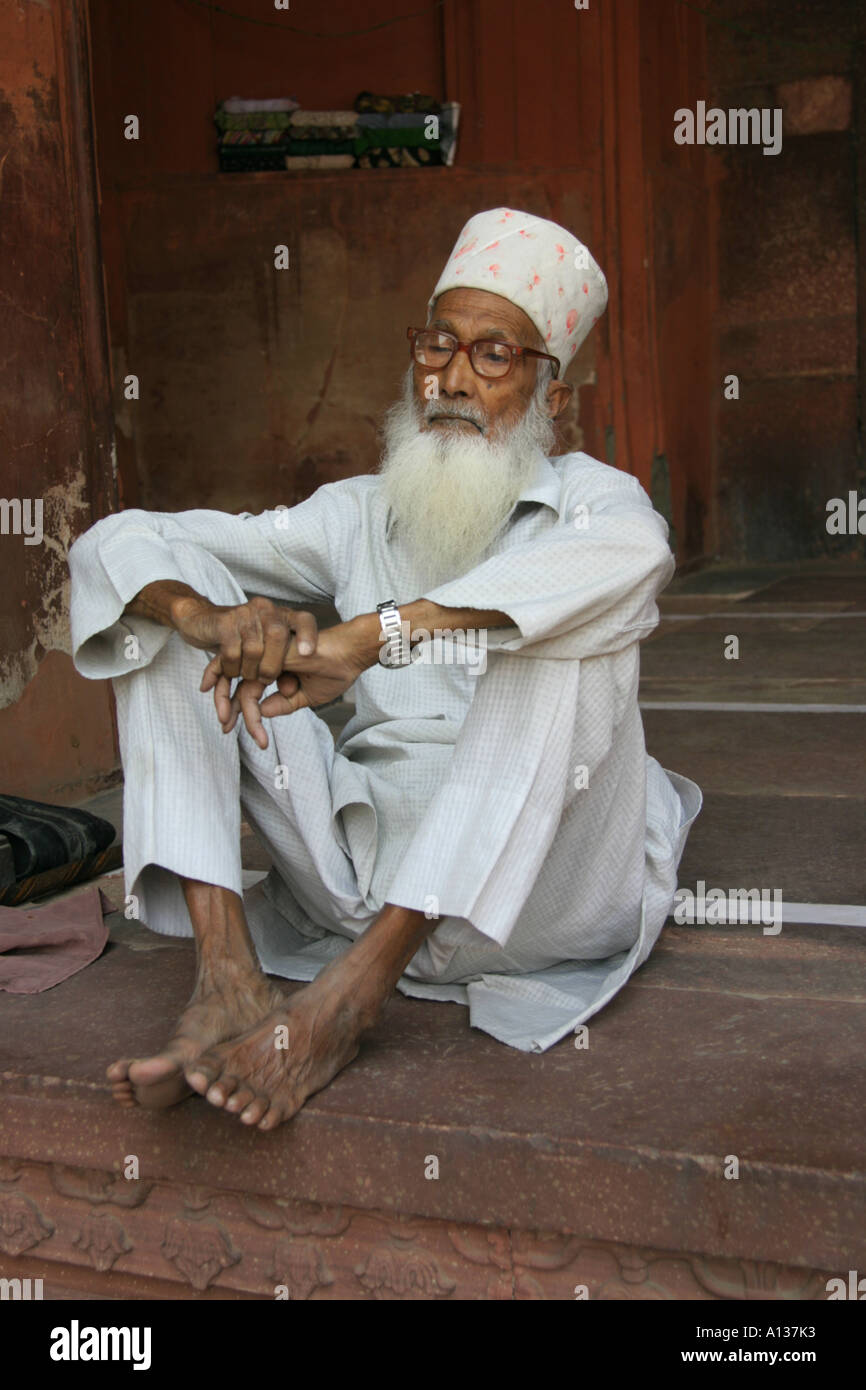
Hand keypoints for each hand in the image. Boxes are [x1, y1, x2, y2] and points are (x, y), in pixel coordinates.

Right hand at [172, 594, 318, 682]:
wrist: (201, 622)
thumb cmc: (240, 641)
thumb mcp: (265, 652)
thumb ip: (282, 668)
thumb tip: (290, 692)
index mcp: (282, 616)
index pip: (304, 620)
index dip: (308, 635)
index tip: (308, 654)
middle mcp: (265, 610)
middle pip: (277, 637)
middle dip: (272, 666)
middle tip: (264, 681)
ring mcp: (244, 613)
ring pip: (254, 650)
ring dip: (249, 671)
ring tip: (244, 677)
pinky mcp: (223, 622)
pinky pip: (231, 654)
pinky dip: (230, 670)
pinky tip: (229, 672)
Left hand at [202, 619, 371, 748]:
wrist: (349, 656)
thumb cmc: (334, 671)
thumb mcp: (306, 696)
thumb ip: (284, 703)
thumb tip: (262, 712)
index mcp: (275, 665)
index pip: (249, 685)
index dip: (242, 706)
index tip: (241, 726)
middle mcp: (268, 658)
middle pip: (236, 681)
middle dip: (227, 706)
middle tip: (224, 728)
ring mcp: (267, 656)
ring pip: (240, 684)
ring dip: (237, 710)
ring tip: (244, 732)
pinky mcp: (268, 657)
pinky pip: (247, 681)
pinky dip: (244, 703)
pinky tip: (251, 721)